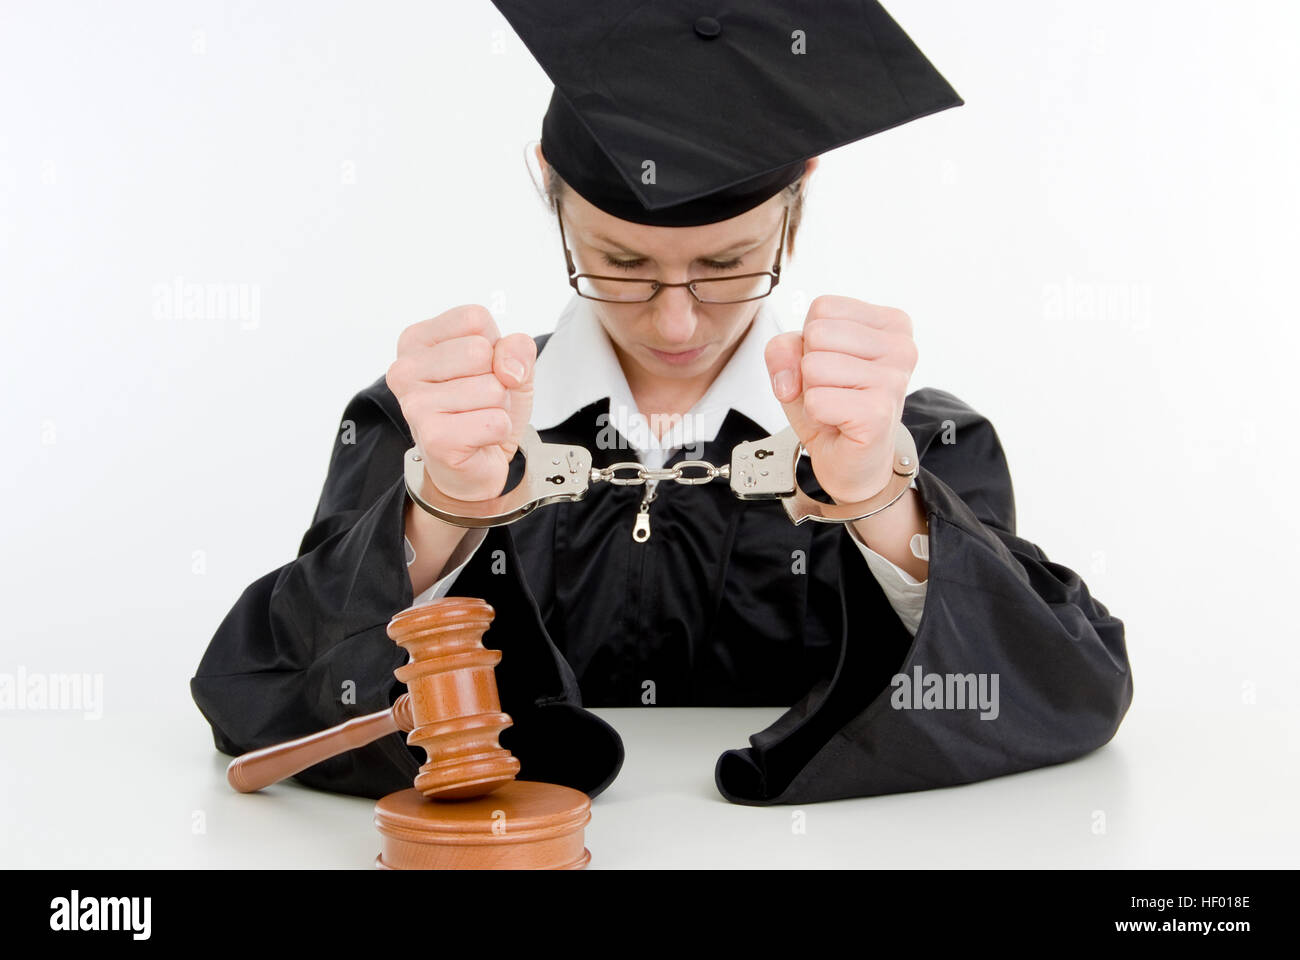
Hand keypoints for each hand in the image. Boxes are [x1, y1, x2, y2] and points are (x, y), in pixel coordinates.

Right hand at [386, 305, 535, 501]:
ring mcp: (415, 405)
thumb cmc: (481, 408)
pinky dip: (498, 432)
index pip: (474, 318)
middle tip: (478, 401)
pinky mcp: (435, 438)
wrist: (472, 466)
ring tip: (476, 419)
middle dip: (496, 379)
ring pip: (492, 388)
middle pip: (481, 351)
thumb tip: (508, 370)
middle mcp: (405, 369)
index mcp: (417, 340)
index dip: (493, 346)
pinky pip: (495, 422)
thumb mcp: (508, 365)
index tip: (478, 371)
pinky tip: (477, 439)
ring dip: (498, 408)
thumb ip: (516, 348)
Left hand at [764, 294, 916, 504]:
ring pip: (814, 366)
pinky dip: (817, 415)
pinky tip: (839, 422)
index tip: (832, 366)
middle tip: (833, 390)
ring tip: (836, 406)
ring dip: (813, 392)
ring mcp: (894, 380)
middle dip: (810, 367)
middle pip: (817, 333)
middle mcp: (901, 347)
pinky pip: (817, 400)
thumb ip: (783, 348)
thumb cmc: (834, 406)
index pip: (823, 307)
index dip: (811, 340)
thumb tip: (788, 377)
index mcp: (891, 324)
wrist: (853, 461)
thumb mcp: (801, 363)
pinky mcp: (878, 412)